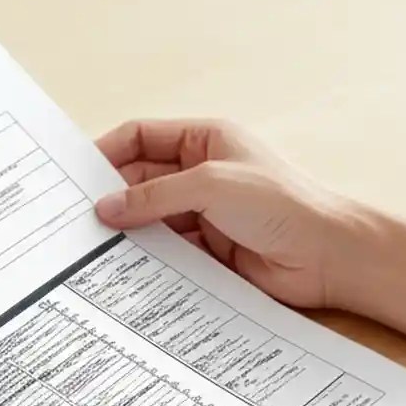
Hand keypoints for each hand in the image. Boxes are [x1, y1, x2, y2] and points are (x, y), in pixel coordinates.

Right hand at [94, 119, 363, 308]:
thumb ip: (154, 195)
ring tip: (92, 246)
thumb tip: (106, 208)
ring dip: (127, 231)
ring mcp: (203, 212)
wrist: (328, 257)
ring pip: (150, 218)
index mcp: (205, 140)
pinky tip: (124, 268)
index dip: (108, 152)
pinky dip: (146, 258)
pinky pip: (166, 250)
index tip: (77, 176)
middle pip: (140, 179)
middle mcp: (201, 172)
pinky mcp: (207, 248)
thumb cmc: (283, 205)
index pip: (143, 137)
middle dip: (112, 196)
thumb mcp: (211, 186)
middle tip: (77, 218)